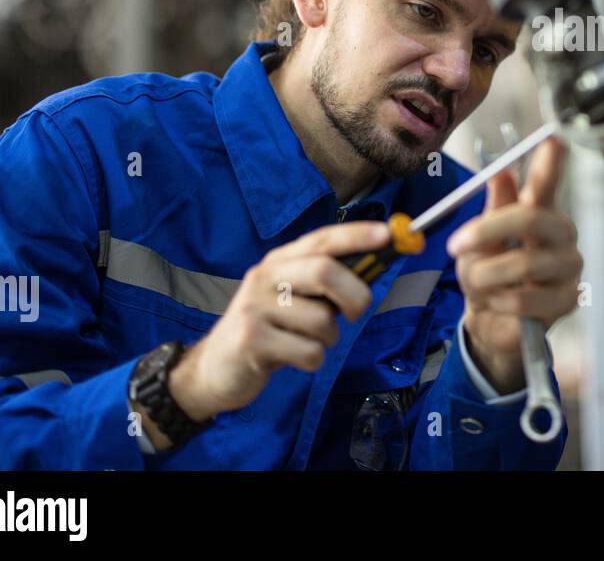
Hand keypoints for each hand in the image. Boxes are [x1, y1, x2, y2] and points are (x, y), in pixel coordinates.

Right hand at [162, 222, 387, 430]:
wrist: (216, 368)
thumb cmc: (269, 329)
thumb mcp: (293, 297)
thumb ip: (326, 282)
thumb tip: (376, 264)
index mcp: (280, 261)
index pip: (323, 238)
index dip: (357, 235)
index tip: (388, 234)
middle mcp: (265, 277)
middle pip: (324, 271)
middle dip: (354, 295)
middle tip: (357, 312)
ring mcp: (255, 308)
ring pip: (321, 320)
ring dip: (328, 339)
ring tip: (308, 341)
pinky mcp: (251, 341)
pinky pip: (308, 352)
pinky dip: (313, 360)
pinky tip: (294, 358)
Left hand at [447, 137, 581, 393]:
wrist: (491, 322)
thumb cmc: (488, 274)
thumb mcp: (479, 240)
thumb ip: (493, 209)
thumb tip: (500, 172)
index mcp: (539, 213)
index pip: (548, 182)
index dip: (551, 162)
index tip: (552, 137)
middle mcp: (561, 235)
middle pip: (532, 219)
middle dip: (488, 230)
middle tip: (455, 245)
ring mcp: (568, 267)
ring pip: (524, 264)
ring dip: (487, 275)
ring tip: (476, 282)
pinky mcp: (568, 299)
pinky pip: (525, 300)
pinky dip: (499, 302)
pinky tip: (497, 302)